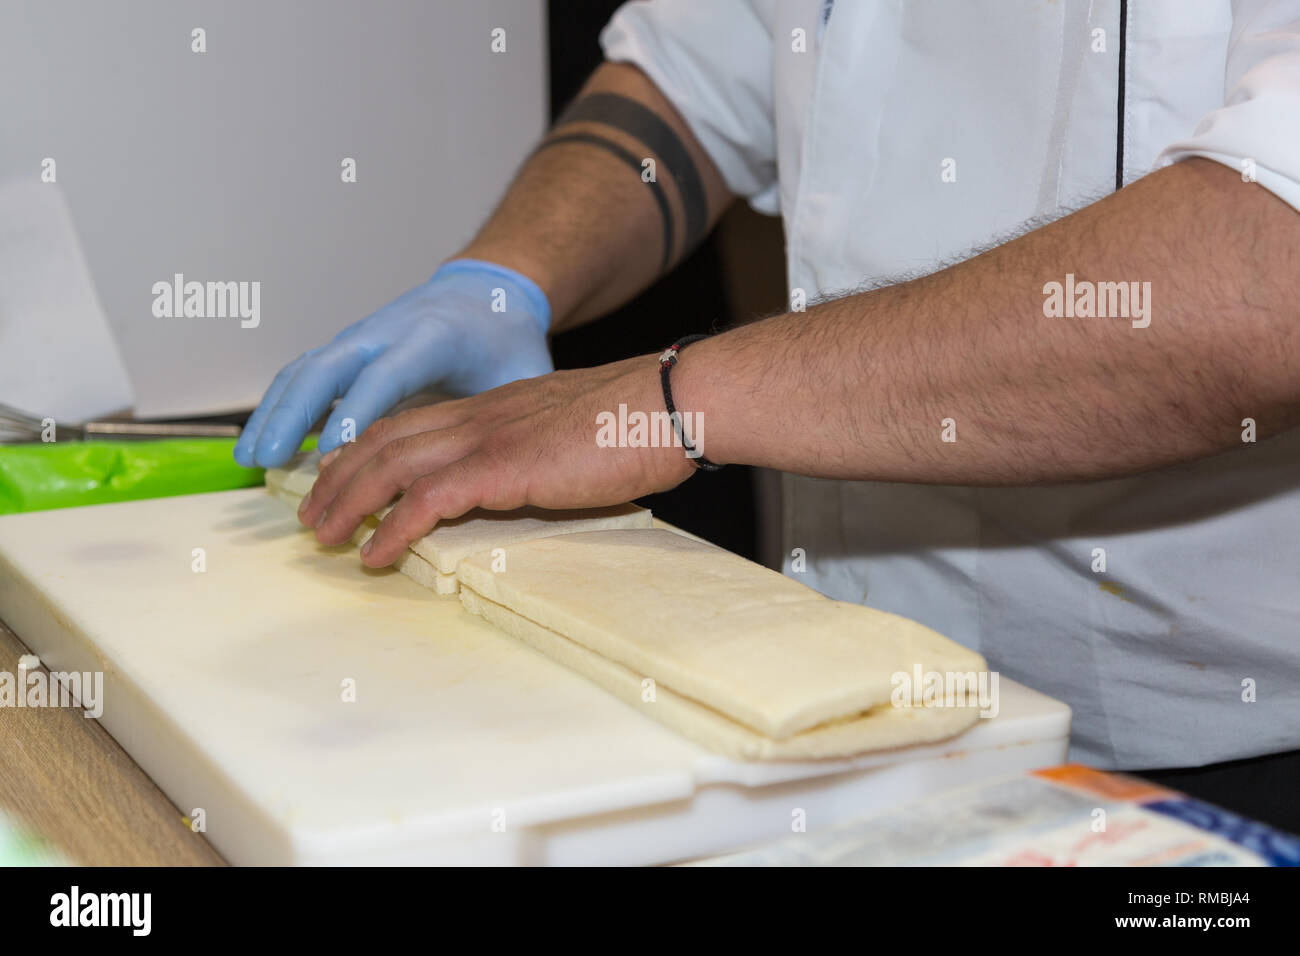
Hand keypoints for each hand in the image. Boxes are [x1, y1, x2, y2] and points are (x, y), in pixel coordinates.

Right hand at [234, 259, 553, 467]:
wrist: (485, 294)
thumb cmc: (506, 340)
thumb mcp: (521, 374)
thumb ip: (511, 416)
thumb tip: (511, 469)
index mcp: (432, 337)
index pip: (387, 374)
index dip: (356, 412)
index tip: (330, 454)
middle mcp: (386, 331)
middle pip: (328, 367)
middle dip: (294, 414)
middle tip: (268, 461)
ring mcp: (360, 337)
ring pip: (306, 369)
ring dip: (274, 413)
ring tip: (250, 460)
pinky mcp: (347, 348)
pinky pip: (304, 374)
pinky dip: (279, 406)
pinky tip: (262, 444)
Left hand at [297, 355, 700, 566]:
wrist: (668, 403)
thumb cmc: (639, 423)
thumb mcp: (575, 436)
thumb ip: (541, 456)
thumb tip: (534, 485)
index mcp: (497, 408)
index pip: (414, 422)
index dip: (369, 446)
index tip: (342, 470)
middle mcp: (481, 416)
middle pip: (386, 439)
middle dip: (340, 475)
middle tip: (312, 509)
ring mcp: (487, 437)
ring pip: (392, 464)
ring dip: (349, 501)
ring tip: (322, 534)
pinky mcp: (501, 466)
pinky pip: (428, 498)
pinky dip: (392, 528)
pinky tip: (373, 553)